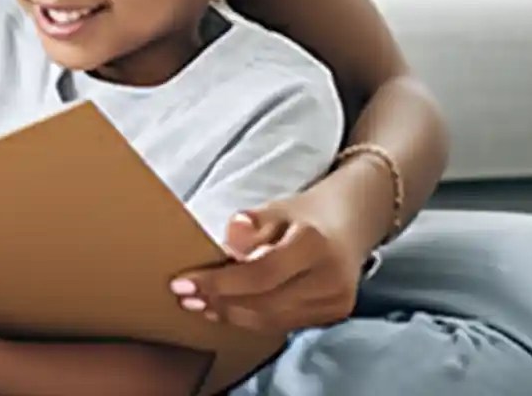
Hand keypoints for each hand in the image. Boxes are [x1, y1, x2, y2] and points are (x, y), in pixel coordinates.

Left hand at [170, 195, 361, 332]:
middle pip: (265, 303)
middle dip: (219, 302)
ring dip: (230, 314)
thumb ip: (251, 222)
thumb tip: (229, 240)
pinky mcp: (332, 316)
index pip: (261, 273)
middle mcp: (330, 278)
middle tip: (184, 296)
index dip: (219, 283)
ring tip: (198, 304)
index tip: (182, 282)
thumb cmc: (304, 214)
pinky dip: (250, 319)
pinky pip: (282, 324)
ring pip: (271, 320)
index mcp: (315, 244)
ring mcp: (334, 302)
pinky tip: (225, 311)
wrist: (349, 224)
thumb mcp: (276, 207)